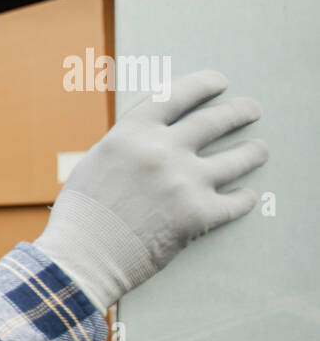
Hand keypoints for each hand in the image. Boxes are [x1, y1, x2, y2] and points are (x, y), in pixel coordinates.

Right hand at [33, 70, 267, 311]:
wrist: (82, 258)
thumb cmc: (81, 215)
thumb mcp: (95, 163)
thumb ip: (126, 146)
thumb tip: (151, 138)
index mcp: (132, 133)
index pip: (177, 95)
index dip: (203, 85)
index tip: (219, 82)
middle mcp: (162, 151)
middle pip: (214, 121)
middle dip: (239, 112)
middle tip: (251, 110)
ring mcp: (184, 182)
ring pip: (237, 158)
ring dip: (252, 152)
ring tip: (259, 150)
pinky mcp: (199, 215)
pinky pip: (235, 202)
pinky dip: (243, 199)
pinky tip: (246, 196)